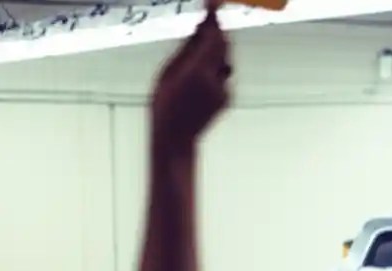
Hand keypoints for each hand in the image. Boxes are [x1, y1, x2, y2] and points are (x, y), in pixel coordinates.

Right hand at [150, 1, 229, 152]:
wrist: (175, 137)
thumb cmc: (164, 101)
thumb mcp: (169, 71)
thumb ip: (188, 48)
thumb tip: (202, 27)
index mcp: (197, 71)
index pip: (214, 38)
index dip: (215, 18)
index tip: (213, 2)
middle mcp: (215, 80)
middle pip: (224, 47)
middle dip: (216, 33)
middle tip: (205, 21)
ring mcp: (224, 91)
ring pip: (224, 61)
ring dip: (214, 52)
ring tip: (195, 53)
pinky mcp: (227, 98)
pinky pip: (222, 76)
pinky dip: (212, 70)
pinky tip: (196, 82)